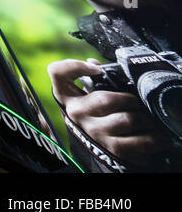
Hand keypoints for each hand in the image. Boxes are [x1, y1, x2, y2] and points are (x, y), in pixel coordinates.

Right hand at [49, 58, 173, 167]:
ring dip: (144, 117)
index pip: (57, 72)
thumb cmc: (96, 111)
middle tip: (139, 101)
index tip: (97, 70)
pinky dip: (151, 137)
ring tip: (149, 117)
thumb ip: (92, 76)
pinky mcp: (110, 147)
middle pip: (104, 100)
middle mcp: (77, 113)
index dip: (75, 66)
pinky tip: (154, 134)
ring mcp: (93, 131)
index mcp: (68, 95)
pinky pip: (137, 141)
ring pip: (125, 120)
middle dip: (129, 99)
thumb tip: (96, 64)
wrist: (100, 143)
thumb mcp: (89, 91)